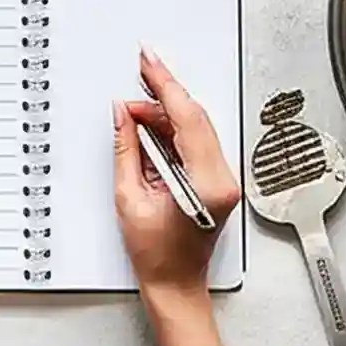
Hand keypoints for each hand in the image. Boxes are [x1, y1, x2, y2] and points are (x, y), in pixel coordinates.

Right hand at [112, 47, 241, 294]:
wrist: (176, 284)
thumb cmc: (157, 256)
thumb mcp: (129, 198)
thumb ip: (126, 149)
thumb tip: (123, 114)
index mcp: (207, 182)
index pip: (187, 118)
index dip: (165, 85)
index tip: (149, 62)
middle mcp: (222, 177)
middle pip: (194, 118)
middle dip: (162, 95)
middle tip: (138, 74)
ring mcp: (222, 177)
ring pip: (194, 126)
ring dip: (163, 113)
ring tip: (134, 110)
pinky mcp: (215, 178)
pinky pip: (194, 140)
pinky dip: (171, 129)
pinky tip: (150, 126)